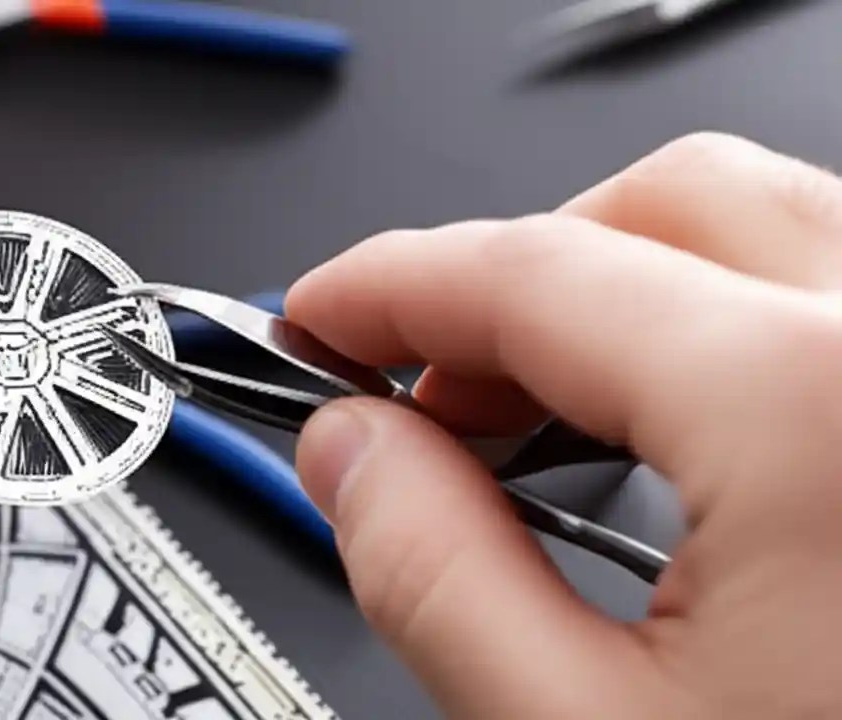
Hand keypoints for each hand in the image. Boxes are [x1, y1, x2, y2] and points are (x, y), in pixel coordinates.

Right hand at [287, 133, 841, 718]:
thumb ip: (432, 574)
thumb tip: (354, 458)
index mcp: (825, 415)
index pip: (537, 271)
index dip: (389, 287)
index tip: (321, 318)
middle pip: (662, 208)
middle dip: (507, 284)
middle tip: (420, 399)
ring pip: (769, 238)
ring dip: (619, 304)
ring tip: (535, 429)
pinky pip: (840, 310)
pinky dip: (723, 343)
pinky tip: (674, 452)